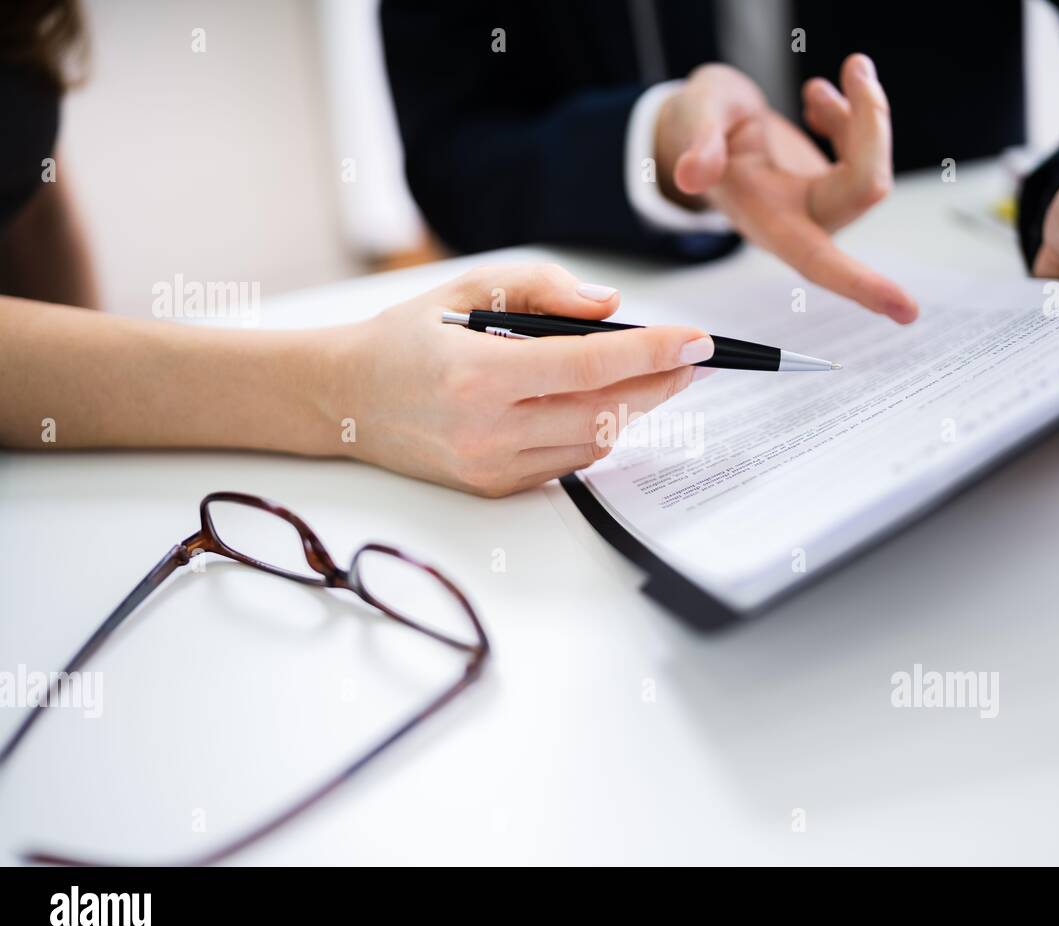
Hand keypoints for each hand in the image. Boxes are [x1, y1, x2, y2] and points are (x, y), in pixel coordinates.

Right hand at [325, 264, 711, 495]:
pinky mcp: (494, 487)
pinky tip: (604, 404)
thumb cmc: (407, 339)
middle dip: (661, 385)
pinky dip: (596, 432)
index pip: (589, 366)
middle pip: (604, 412)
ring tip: (656, 378)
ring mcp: (491, 467)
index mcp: (478, 375)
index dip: (652, 353)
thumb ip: (542, 288)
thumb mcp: (468, 288)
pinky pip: (568, 462)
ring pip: (593, 442)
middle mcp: (487, 430)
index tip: (697, 340)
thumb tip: (610, 308)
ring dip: (634, 409)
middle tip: (694, 361)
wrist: (345, 400)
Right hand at [655, 58, 917, 322]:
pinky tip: (820, 98)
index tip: (907, 311)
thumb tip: (692, 175)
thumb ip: (698, 144)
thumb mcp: (694, 119)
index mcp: (765, 218)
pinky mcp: (833, 181)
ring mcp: (819, 201)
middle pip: (862, 188)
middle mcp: (798, 219)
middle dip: (872, 127)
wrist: (700, 123)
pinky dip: (856, 114)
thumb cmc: (699, 124)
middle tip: (855, 67)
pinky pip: (868, 151)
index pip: (819, 260)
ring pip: (871, 167)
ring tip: (845, 70)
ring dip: (867, 114)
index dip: (861, 285)